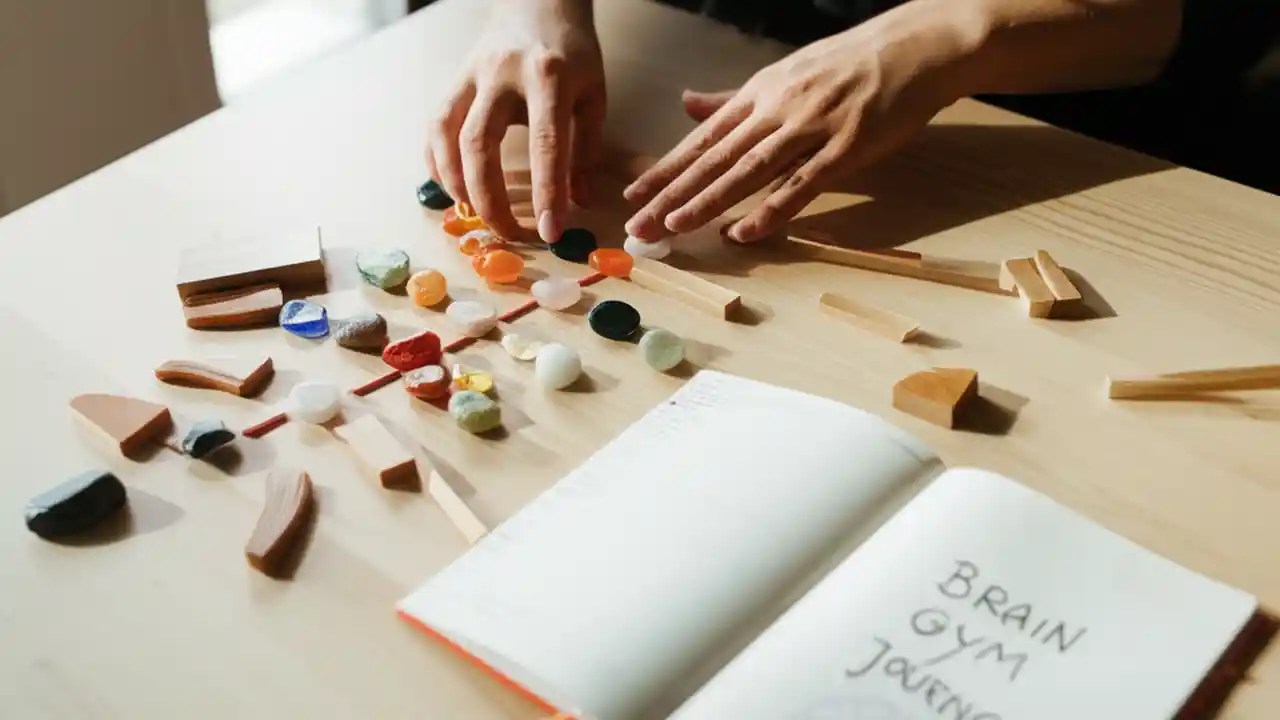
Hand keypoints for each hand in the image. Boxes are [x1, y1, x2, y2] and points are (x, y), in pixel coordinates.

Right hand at [427, 0, 604, 242]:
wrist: (536, 3)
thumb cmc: (571, 54)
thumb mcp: (592, 96)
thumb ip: (585, 149)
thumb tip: (577, 203)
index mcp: (548, 76)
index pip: (546, 143)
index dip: (547, 191)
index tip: (550, 231)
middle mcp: (500, 74)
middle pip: (479, 143)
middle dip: (489, 198)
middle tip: (507, 234)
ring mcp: (469, 76)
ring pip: (445, 136)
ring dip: (455, 185)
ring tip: (476, 216)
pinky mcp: (451, 82)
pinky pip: (434, 129)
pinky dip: (438, 165)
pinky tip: (454, 190)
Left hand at [623, 2, 975, 243]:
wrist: (915, 47)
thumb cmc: (850, 63)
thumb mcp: (785, 74)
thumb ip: (734, 98)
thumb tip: (686, 104)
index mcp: (760, 94)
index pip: (702, 138)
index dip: (666, 167)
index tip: (631, 193)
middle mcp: (777, 110)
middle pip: (715, 158)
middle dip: (671, 192)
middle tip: (637, 223)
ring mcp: (810, 129)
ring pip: (749, 171)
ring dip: (708, 201)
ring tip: (672, 227)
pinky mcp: (845, 149)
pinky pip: (801, 185)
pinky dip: (771, 210)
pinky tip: (742, 231)